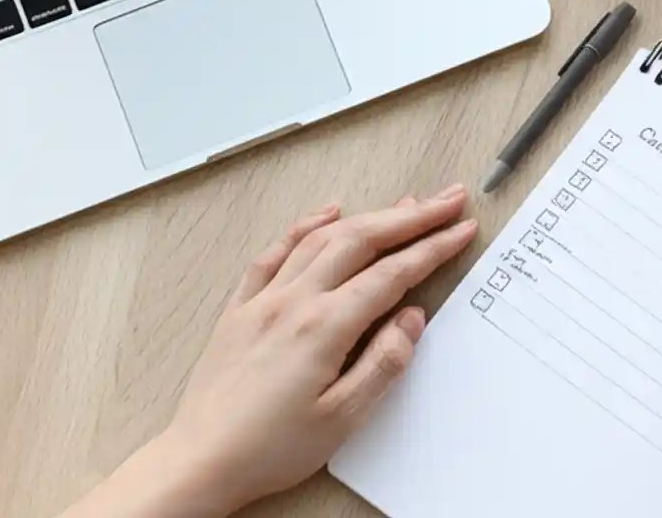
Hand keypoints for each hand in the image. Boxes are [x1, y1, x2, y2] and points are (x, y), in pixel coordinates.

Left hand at [59, 185, 477, 517]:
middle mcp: (293, 301)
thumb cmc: (268, 448)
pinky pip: (274, 252)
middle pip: (362, 240)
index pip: (392, 273)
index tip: (461, 230)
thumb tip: (412, 319)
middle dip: (411, 217)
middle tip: (446, 201)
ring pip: (322, 238)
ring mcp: (263, 299)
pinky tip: (325, 214)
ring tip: (404, 204)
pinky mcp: (240, 308)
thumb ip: (383, 362)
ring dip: (368, 215)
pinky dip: (304, 226)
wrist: (200, 461)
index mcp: (323, 326)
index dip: (432, 247)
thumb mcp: (343, 418)